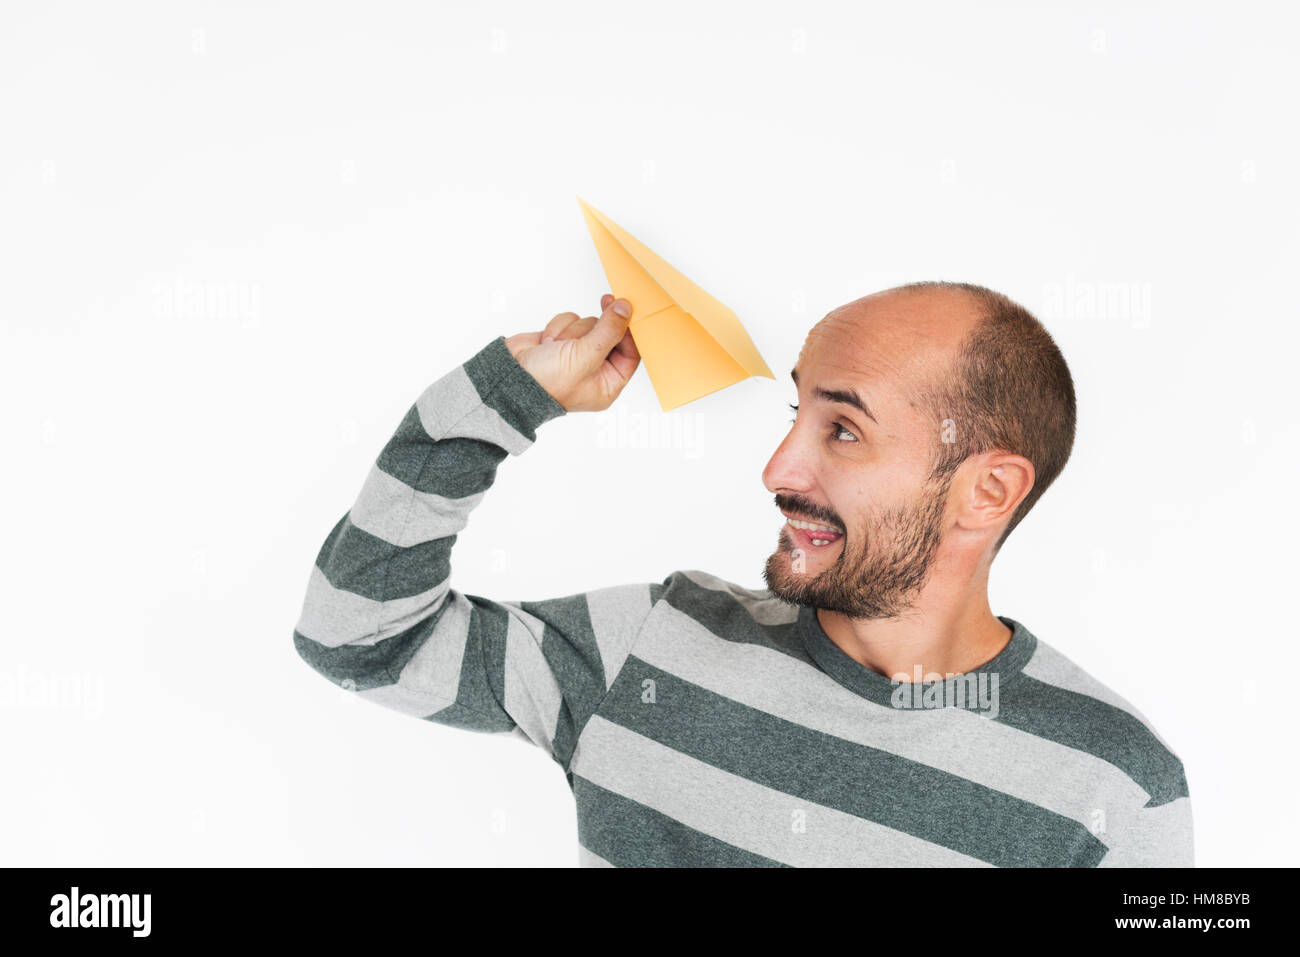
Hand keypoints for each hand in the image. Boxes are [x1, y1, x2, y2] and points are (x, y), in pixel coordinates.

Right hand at [505, 294, 640, 412]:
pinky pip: (572, 320)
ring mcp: (578, 353)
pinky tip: (548, 343)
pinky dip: (559, 327)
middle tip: (592, 320)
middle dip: (594, 330)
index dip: (628, 331)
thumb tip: (626, 309)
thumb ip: (608, 332)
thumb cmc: (545, 382)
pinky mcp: (563, 340)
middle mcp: (595, 369)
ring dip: (573, 331)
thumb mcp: (584, 358)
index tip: (624, 309)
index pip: (630, 353)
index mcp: (607, 384)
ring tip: (557, 346)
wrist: (508, 377)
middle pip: (611, 334)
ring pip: (590, 323)